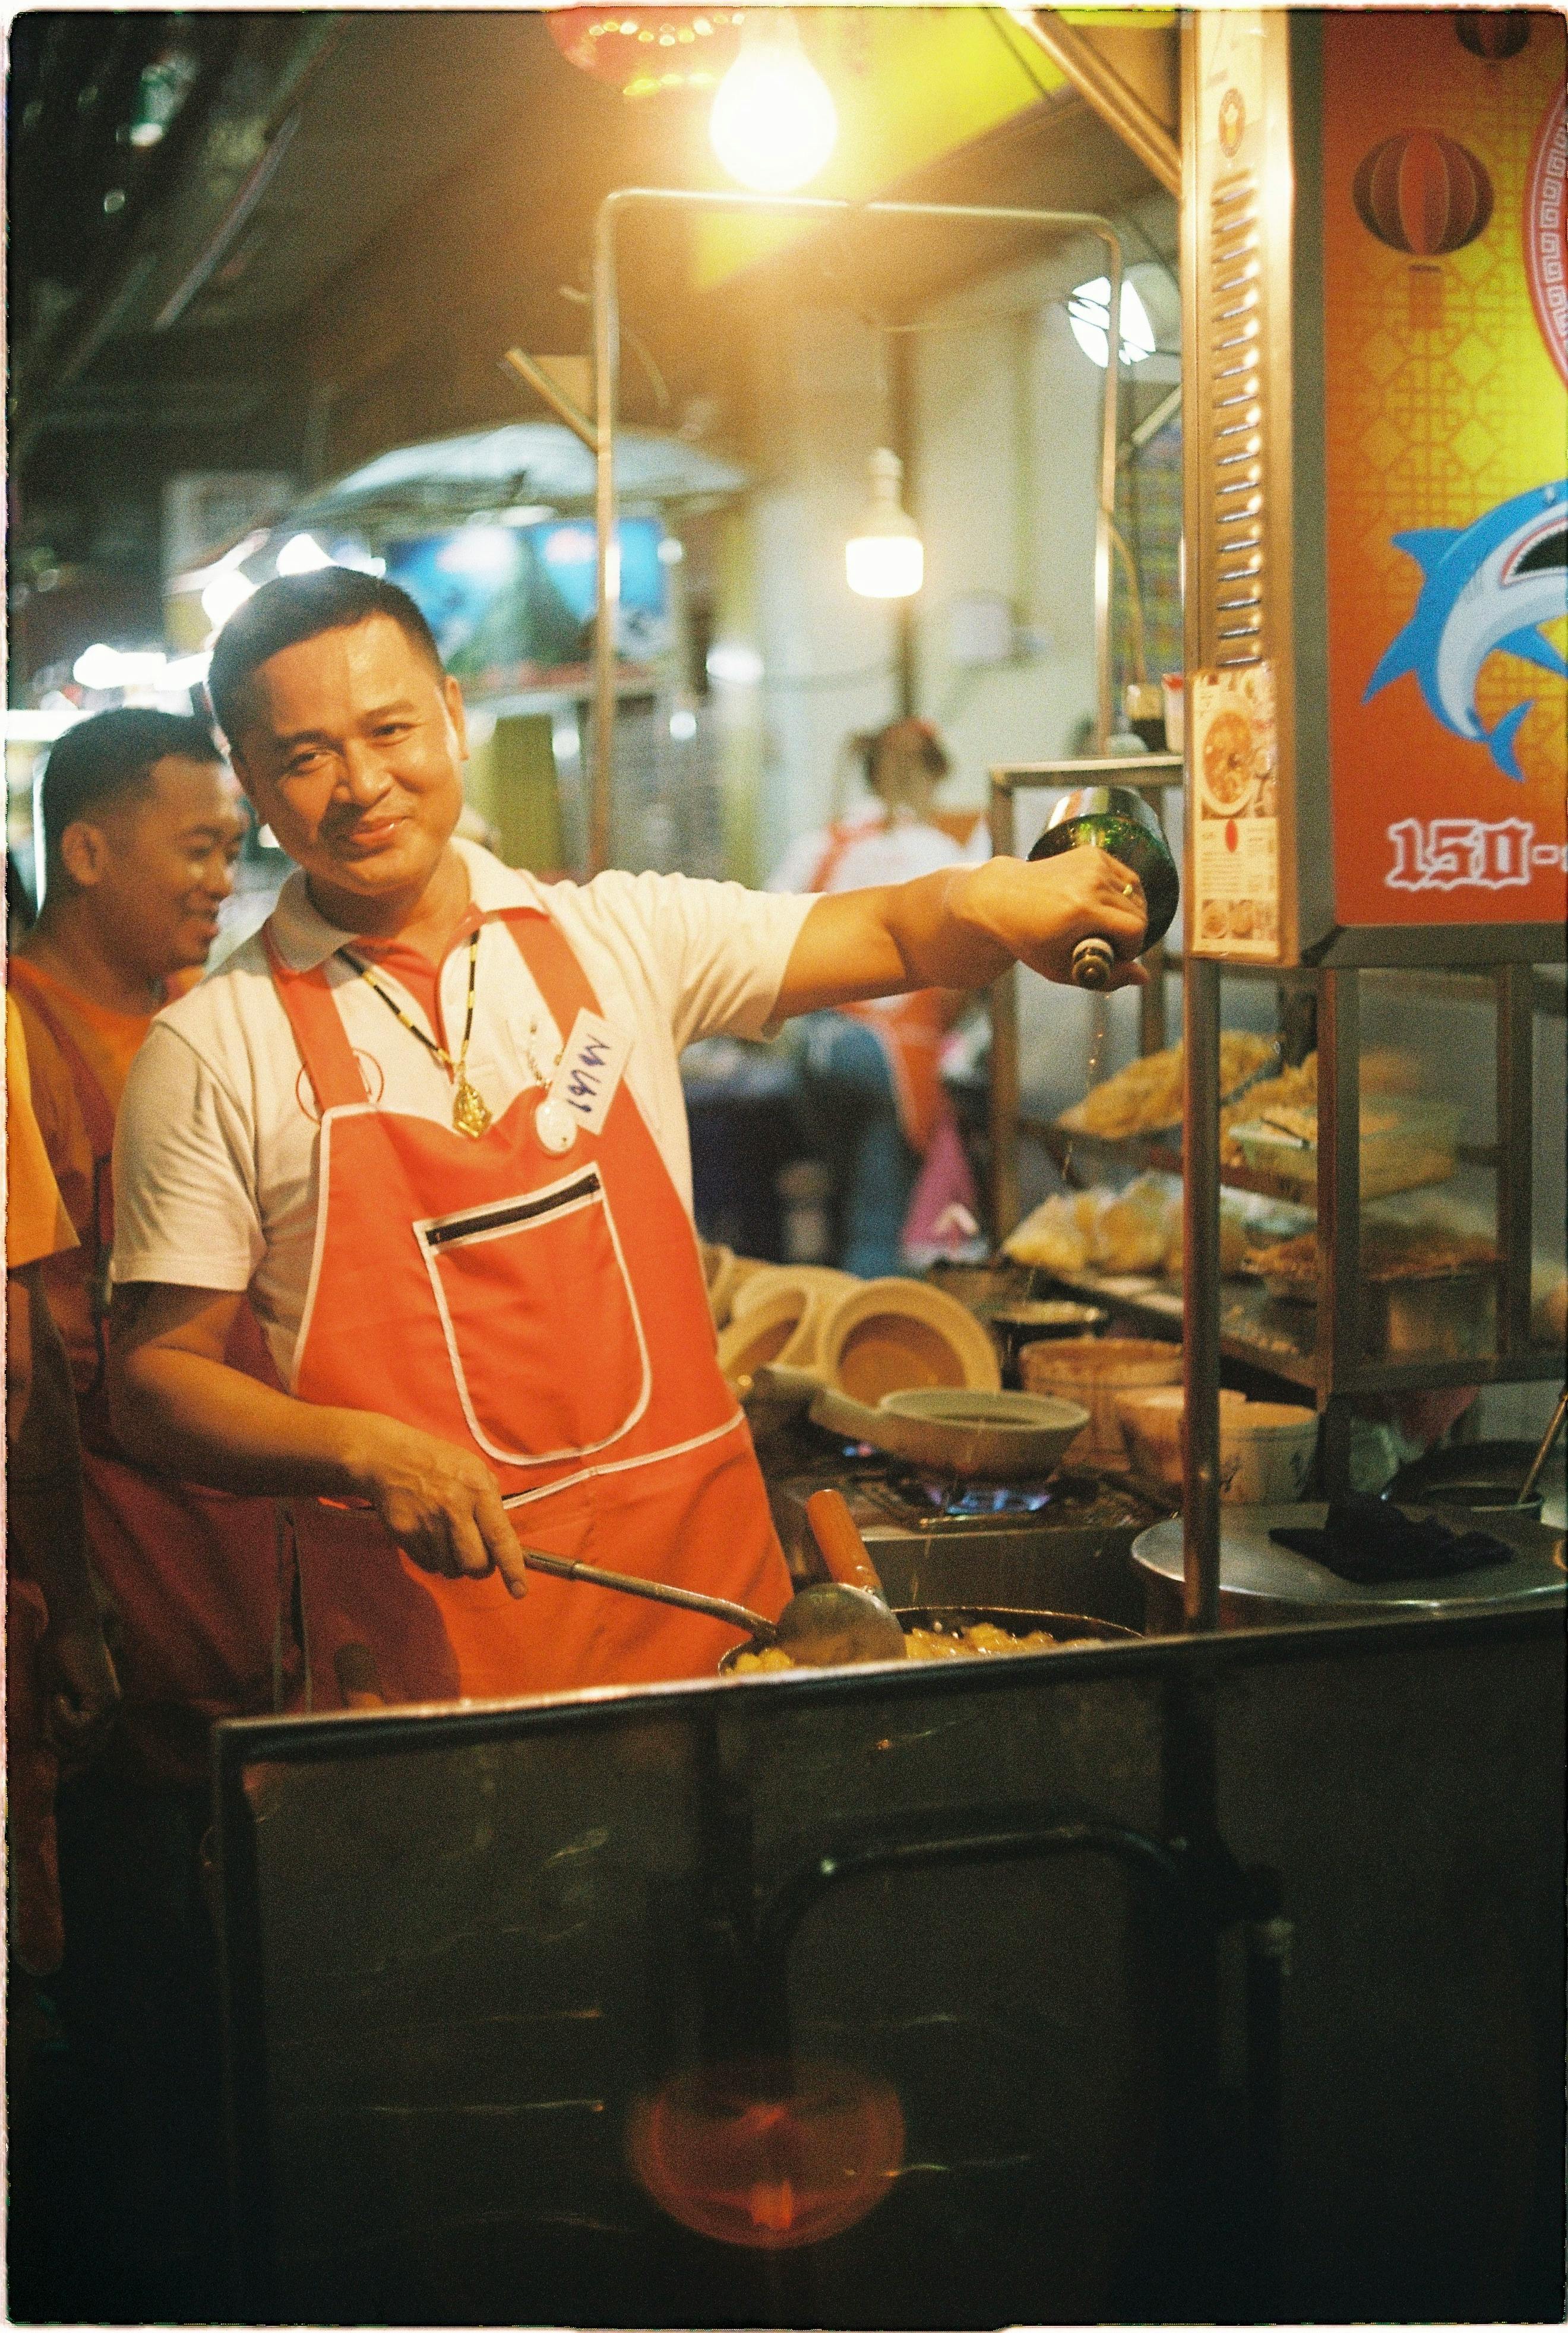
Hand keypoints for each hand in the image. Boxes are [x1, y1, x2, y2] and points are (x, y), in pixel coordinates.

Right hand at [38, 1616, 120, 1761]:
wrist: (73, 1624)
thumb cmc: (58, 1652)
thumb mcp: (52, 1693)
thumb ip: (54, 1719)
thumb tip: (47, 1748)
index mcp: (98, 1710)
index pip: (90, 1750)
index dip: (72, 1765)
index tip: (56, 1776)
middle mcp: (110, 1712)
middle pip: (87, 1754)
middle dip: (61, 1750)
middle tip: (44, 1730)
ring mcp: (111, 1708)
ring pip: (82, 1745)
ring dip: (59, 1730)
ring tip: (52, 1702)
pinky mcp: (107, 1702)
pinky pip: (81, 1730)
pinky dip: (63, 1718)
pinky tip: (60, 1695)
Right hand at [343, 1415, 527, 1597]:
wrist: (390, 1458)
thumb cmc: (440, 1463)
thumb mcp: (475, 1470)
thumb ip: (492, 1504)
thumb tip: (503, 1543)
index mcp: (477, 1490)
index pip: (500, 1537)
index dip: (512, 1568)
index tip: (519, 1591)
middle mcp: (453, 1508)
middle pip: (475, 1563)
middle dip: (481, 1569)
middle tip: (478, 1558)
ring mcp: (426, 1523)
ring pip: (451, 1569)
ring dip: (456, 1564)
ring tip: (450, 1541)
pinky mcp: (404, 1534)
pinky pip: (429, 1566)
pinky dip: (436, 1560)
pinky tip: (432, 1539)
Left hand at [956, 848, 1149, 988]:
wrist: (1002, 898)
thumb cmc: (1030, 939)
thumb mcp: (1062, 967)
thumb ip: (1107, 977)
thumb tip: (1144, 978)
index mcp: (1082, 909)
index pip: (1135, 929)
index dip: (1132, 949)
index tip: (1117, 956)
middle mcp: (1090, 881)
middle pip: (1138, 912)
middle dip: (1130, 934)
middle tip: (1107, 943)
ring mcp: (1092, 863)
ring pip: (1137, 893)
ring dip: (1128, 914)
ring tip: (1104, 926)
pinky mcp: (1093, 853)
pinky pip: (1127, 877)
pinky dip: (1123, 893)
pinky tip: (1105, 905)